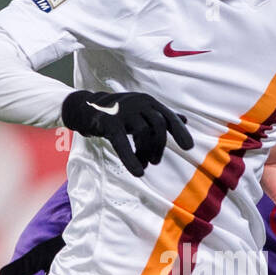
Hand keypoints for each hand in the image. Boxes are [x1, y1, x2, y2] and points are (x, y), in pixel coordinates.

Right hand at [61, 90, 192, 176]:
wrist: (87, 108)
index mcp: (148, 102)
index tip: (188, 147)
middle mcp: (138, 103)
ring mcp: (123, 111)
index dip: (180, 132)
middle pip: (158, 125)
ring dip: (145, 154)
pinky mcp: (109, 122)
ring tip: (143, 165)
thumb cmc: (119, 113)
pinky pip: (122, 143)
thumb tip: (185, 119)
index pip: (169, 117)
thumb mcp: (142, 112)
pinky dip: (131, 159)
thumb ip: (162, 116)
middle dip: (159, 146)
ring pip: (143, 133)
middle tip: (154, 161)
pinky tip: (138, 172)